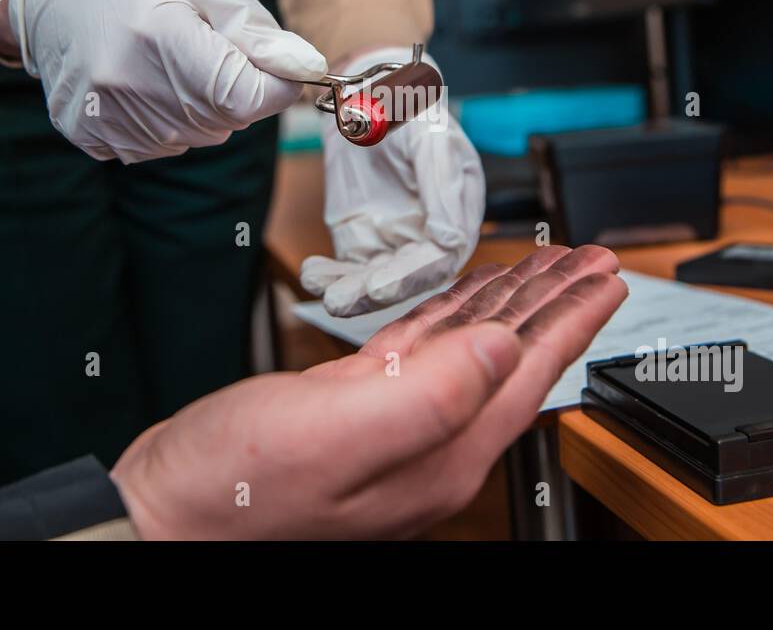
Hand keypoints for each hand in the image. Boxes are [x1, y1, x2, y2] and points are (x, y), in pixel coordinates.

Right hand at [0, 0, 326, 162]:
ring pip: (196, 138)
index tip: (279, 68)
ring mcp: (102, 114)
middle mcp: (125, 83)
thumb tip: (307, 70)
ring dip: (201, 108)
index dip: (276, 87)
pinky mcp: (87, 132)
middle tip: (207, 48)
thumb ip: (258, 33)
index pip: (246, 97)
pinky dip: (165, 120)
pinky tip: (142, 80)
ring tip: (168, 60)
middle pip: (225, 121)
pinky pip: (157, 146)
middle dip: (237, 91)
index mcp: (160, 36)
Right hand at [110, 245, 625, 539]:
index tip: (606, 275)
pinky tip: (468, 302)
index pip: (528, 374)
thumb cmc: (233, 493)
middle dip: (554, 304)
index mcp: (439, 453)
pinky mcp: (355, 409)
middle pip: (513, 359)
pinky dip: (453, 320)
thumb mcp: (337, 435)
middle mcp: (428, 443)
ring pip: (474, 351)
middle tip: (589, 260)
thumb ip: (431, 394)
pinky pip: (425, 354)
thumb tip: (504, 347)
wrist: (166, 513)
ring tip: (545, 268)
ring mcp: (393, 428)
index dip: (572, 318)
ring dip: (512, 305)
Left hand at [300, 48, 484, 316]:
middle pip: (405, 277)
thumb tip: (450, 241)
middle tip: (340, 300)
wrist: (367, 93)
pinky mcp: (360, 239)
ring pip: (373, 279)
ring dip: (347, 290)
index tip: (380, 286)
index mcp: (458, 213)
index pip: (440, 258)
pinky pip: (346, 269)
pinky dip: (329, 276)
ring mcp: (392, 240)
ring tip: (321, 286)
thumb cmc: (410, 107)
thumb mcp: (431, 137)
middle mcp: (428, 235)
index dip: (412, 276)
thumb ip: (442, 186)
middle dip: (372, 293)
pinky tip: (313, 273)